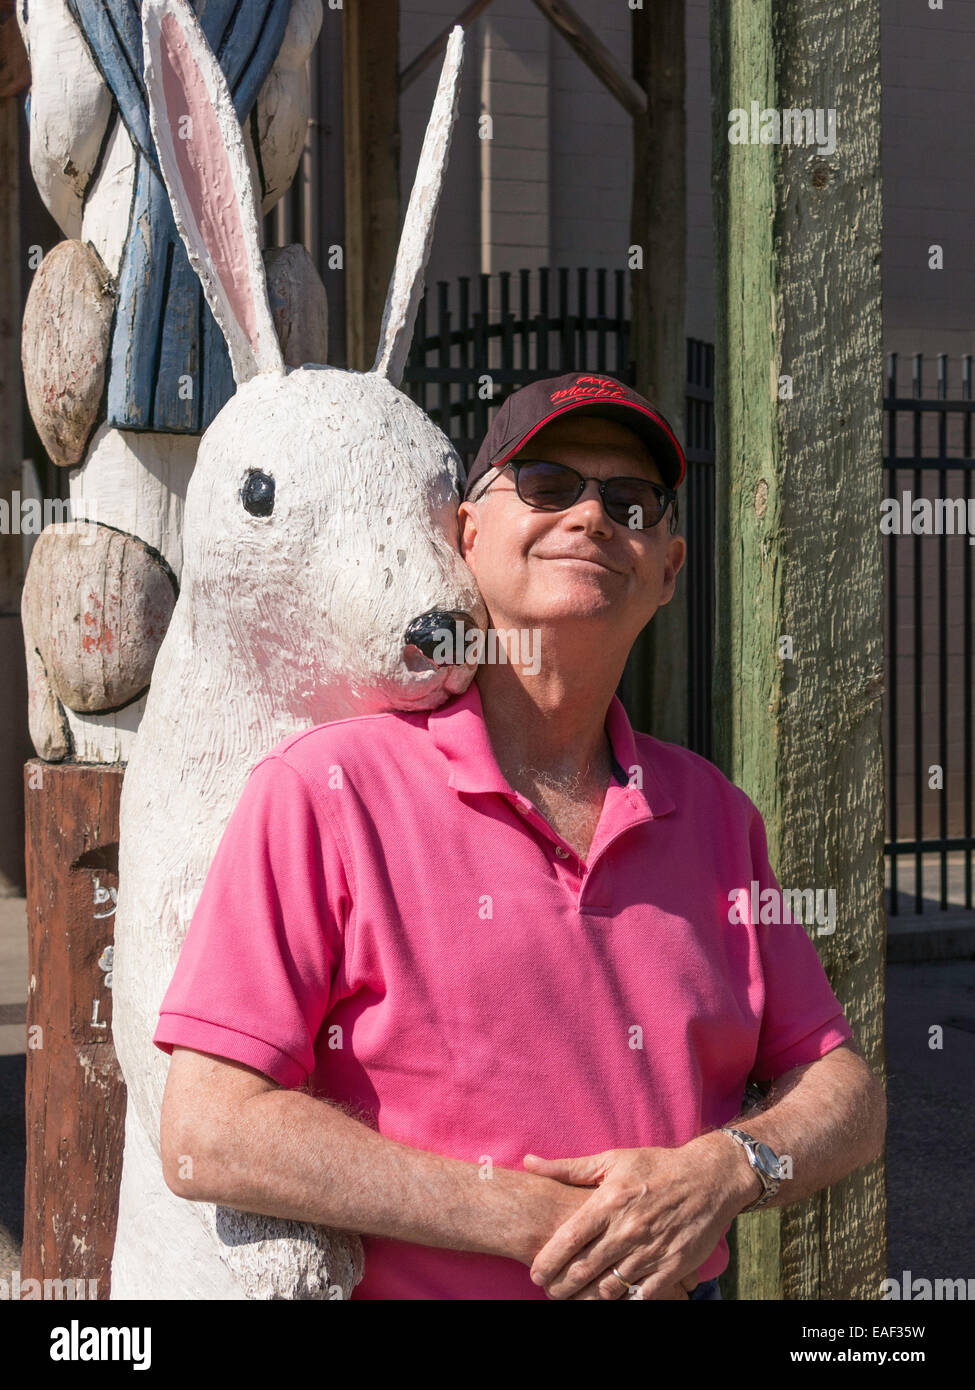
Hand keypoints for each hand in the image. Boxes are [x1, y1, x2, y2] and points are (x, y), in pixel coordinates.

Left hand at [522, 1135, 745, 1300]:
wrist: (709, 1178)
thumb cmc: (656, 1167)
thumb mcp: (612, 1160)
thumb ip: (568, 1167)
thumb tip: (529, 1162)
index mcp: (609, 1202)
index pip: (569, 1239)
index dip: (548, 1261)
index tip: (535, 1272)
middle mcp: (627, 1230)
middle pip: (583, 1269)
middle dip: (560, 1286)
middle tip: (549, 1290)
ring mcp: (650, 1252)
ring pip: (608, 1288)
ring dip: (586, 1298)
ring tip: (574, 1298)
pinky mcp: (672, 1268)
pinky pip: (639, 1296)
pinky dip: (621, 1301)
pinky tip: (609, 1298)